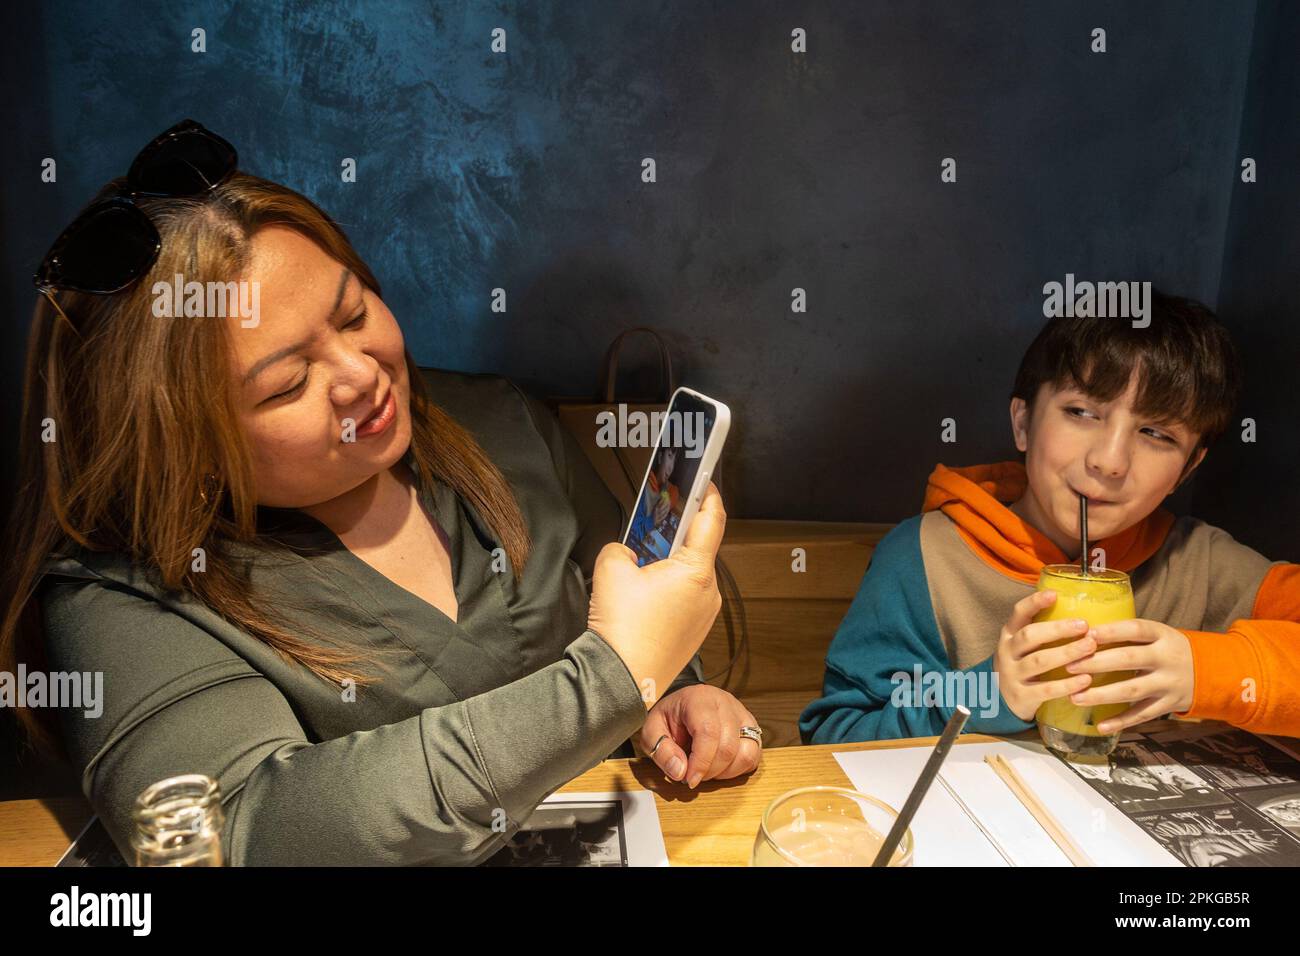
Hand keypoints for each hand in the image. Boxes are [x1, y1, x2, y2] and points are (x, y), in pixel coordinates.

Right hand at [588, 483, 724, 707]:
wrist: (619, 680)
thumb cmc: (621, 629)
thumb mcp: (611, 569)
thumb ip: (622, 547)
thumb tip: (629, 553)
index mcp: (696, 571)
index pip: (712, 520)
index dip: (708, 495)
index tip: (704, 480)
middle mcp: (709, 593)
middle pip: (698, 549)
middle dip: (676, 536)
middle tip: (656, 523)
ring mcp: (704, 615)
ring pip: (691, 576)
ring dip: (670, 566)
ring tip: (642, 565)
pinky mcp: (694, 633)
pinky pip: (686, 599)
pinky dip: (669, 589)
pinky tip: (644, 595)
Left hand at [640, 685, 760, 787]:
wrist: (684, 705)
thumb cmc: (669, 717)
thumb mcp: (651, 730)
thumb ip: (661, 750)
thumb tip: (680, 771)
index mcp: (699, 699)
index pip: (708, 732)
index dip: (700, 762)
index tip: (689, 779)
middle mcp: (726, 703)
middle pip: (728, 746)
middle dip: (709, 771)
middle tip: (692, 775)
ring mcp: (742, 715)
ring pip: (747, 752)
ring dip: (725, 772)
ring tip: (706, 770)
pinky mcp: (751, 729)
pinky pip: (753, 756)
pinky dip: (737, 769)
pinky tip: (719, 767)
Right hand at [993, 589, 1096, 721]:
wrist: (997, 701)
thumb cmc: (1021, 665)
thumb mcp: (1022, 646)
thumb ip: (1042, 632)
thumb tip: (1081, 612)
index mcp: (1010, 634)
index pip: (1019, 613)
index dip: (1034, 603)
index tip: (1054, 594)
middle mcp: (1008, 652)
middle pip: (1029, 636)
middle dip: (1058, 629)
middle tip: (1084, 625)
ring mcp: (1012, 674)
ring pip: (1039, 661)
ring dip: (1066, 653)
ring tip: (1090, 647)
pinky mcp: (1021, 696)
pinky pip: (1046, 690)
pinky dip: (1067, 684)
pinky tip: (1085, 680)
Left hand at [1063, 619, 1193, 733]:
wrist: (1211, 672)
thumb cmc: (1169, 648)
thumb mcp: (1158, 634)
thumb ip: (1128, 634)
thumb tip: (1084, 631)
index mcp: (1162, 635)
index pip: (1136, 629)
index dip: (1112, 631)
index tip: (1087, 634)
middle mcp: (1166, 659)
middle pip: (1129, 659)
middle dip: (1097, 663)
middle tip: (1069, 666)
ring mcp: (1168, 684)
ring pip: (1132, 690)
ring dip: (1101, 695)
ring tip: (1075, 697)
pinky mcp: (1168, 705)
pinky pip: (1142, 714)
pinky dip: (1121, 721)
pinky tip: (1100, 726)